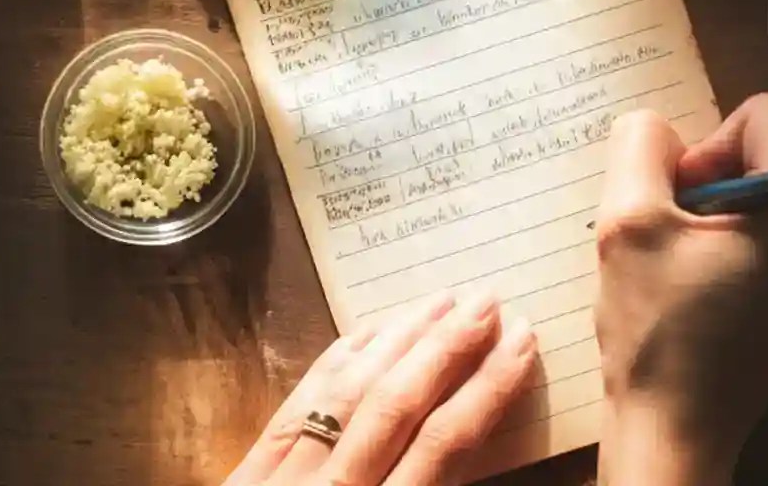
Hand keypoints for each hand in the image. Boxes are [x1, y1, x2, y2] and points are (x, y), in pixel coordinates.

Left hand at [223, 291, 535, 485]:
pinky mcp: (245, 476)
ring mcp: (282, 484)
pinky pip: (298, 404)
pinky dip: (338, 361)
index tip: (522, 342)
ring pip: (347, 394)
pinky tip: (371, 330)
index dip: (488, 388)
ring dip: (399, 340)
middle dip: (447, 348)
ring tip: (441, 300)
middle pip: (397, 405)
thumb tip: (469, 447)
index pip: (445, 446)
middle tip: (488, 300)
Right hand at [594, 95, 767, 484]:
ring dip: (711, 217)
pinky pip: (767, 231)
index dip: (706, 146)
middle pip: (765, 154)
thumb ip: (639, 144)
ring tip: (679, 270)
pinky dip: (726, 244)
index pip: (763, 116)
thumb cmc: (653, 332)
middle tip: (671, 243)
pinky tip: (694, 287)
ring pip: (761, 192)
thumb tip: (661, 129)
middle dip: (707, 185)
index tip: (679, 203)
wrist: (673, 430)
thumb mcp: (626, 222)